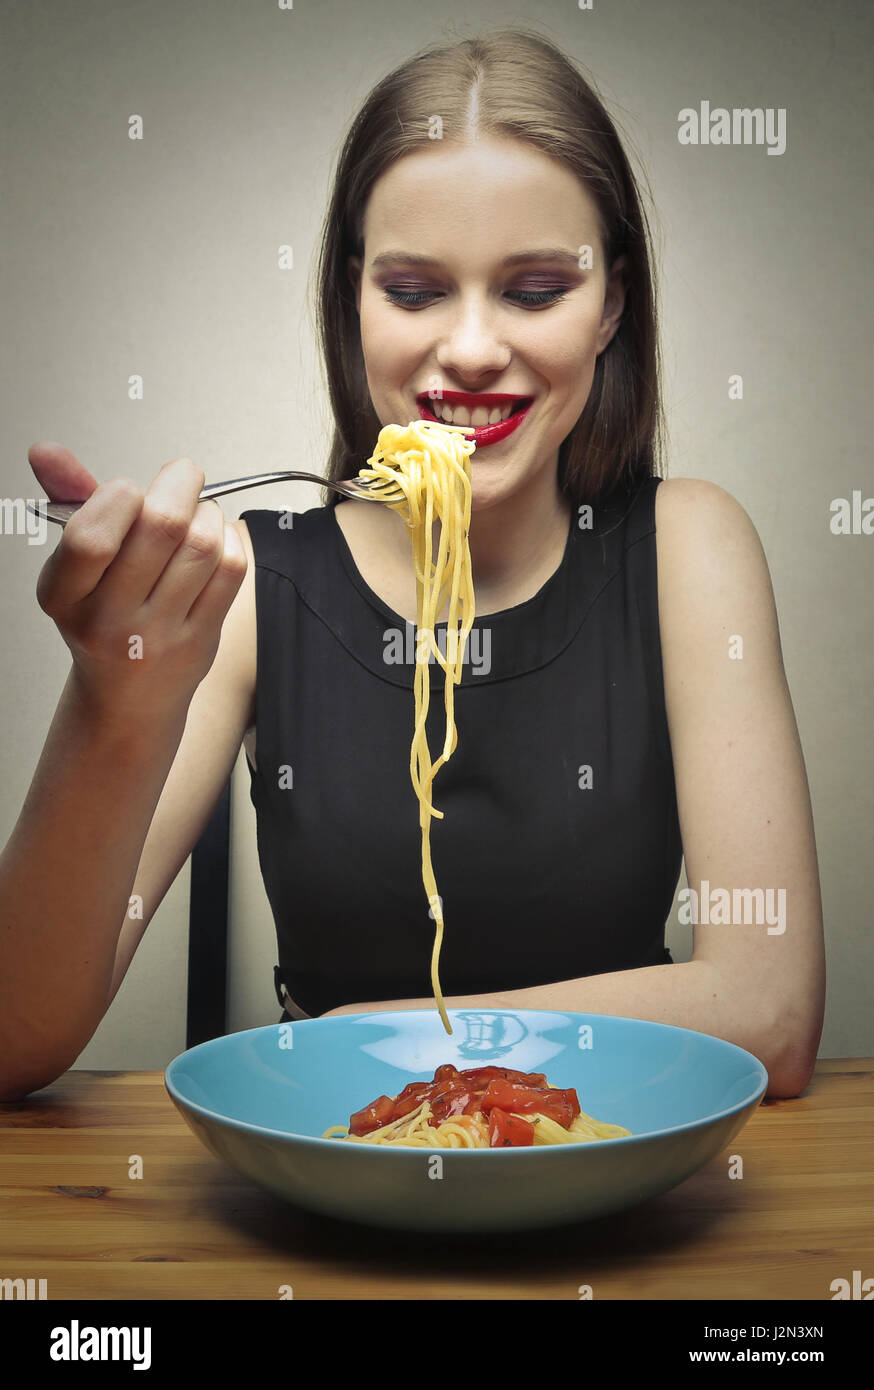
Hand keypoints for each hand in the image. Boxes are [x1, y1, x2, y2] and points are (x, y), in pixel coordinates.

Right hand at [29, 443, 247, 723]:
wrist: (127, 697)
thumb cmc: (102, 619)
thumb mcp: (73, 565)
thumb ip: (69, 500)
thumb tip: (46, 450)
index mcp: (65, 595)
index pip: (91, 537)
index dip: (119, 495)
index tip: (127, 489)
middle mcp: (108, 620)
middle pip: (162, 526)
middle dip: (180, 482)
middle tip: (182, 476)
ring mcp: (158, 635)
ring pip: (203, 544)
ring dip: (208, 511)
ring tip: (197, 513)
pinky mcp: (200, 640)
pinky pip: (231, 569)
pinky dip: (230, 538)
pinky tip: (216, 539)